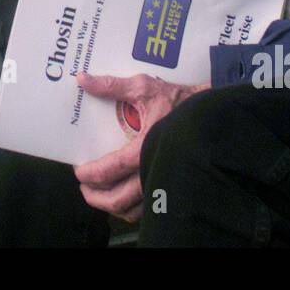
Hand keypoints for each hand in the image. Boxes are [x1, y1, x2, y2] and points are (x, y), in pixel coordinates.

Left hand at [72, 72, 208, 222]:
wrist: (211, 113)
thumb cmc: (178, 100)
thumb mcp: (144, 88)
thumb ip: (112, 86)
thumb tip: (82, 80)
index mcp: (144, 149)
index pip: (108, 171)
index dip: (89, 174)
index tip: (78, 170)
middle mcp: (153, 171)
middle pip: (117, 200)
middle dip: (95, 197)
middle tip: (85, 188)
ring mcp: (164, 183)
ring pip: (132, 210)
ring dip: (112, 205)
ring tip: (101, 194)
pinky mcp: (172, 187)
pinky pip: (148, 208)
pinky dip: (131, 207)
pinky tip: (124, 195)